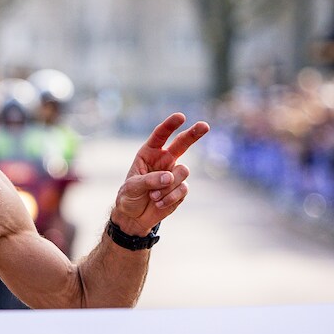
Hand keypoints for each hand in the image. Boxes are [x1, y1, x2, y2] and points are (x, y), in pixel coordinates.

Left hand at [112, 113, 209, 235]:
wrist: (134, 216)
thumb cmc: (129, 196)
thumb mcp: (132, 187)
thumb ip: (149, 180)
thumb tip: (169, 177)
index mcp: (149, 153)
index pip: (160, 136)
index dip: (170, 126)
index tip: (180, 117)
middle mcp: (164, 160)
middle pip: (182, 143)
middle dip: (193, 134)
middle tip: (204, 126)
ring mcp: (174, 174)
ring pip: (183, 171)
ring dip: (168, 185)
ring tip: (153, 196)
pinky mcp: (180, 189)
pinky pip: (182, 189)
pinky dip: (170, 197)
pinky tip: (159, 203)